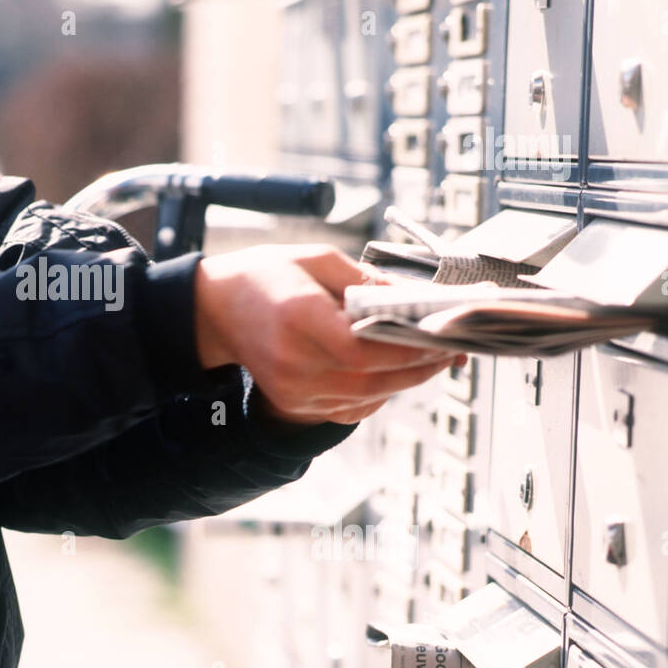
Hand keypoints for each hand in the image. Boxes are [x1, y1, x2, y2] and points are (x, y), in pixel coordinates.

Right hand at [193, 244, 465, 426]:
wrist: (216, 311)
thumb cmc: (265, 277)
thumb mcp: (317, 259)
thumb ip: (368, 281)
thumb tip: (417, 299)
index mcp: (298, 318)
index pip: (364, 347)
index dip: (410, 346)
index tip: (443, 333)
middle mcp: (294, 363)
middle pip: (374, 378)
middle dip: (421, 364)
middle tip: (451, 346)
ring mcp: (293, 391)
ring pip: (370, 396)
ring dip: (406, 379)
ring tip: (430, 355)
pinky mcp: (296, 406)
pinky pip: (354, 408)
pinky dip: (380, 392)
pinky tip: (392, 371)